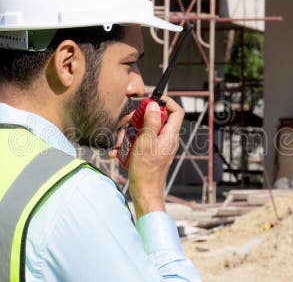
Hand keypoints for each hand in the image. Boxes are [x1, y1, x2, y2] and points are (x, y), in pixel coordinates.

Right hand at [123, 96, 183, 218]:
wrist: (143, 192)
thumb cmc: (146, 171)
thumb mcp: (147, 142)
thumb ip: (152, 122)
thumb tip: (155, 104)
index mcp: (170, 135)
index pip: (176, 111)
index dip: (166, 102)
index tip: (151, 99)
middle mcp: (165, 139)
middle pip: (154, 119)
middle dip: (136, 120)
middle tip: (126, 124)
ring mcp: (156, 146)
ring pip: (142, 130)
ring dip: (127, 134)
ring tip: (118, 143)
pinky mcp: (148, 153)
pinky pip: (137, 142)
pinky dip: (126, 145)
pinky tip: (116, 152)